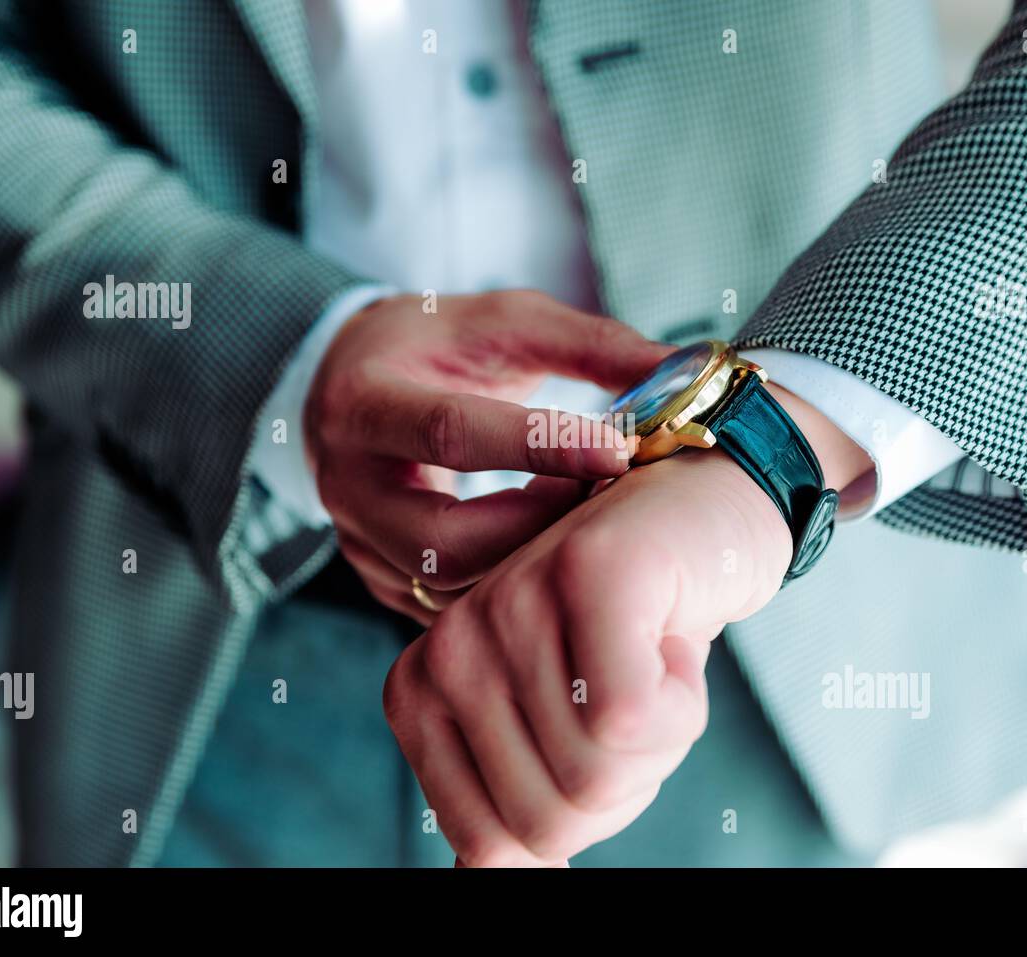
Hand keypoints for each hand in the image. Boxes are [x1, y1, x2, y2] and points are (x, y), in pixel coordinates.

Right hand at [304, 290, 670, 623]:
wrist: (348, 383)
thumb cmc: (436, 347)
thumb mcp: (505, 322)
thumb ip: (588, 343)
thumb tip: (678, 370)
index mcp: (365, 403)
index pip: (451, 434)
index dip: (541, 445)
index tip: (620, 449)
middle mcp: (348, 484)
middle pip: (447, 541)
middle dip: (541, 525)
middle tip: (600, 492)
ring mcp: (360, 544)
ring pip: (452, 588)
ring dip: (532, 560)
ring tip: (579, 512)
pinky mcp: (382, 581)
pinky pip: (453, 608)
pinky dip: (513, 584)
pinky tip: (553, 547)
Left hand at [383, 385, 869, 865]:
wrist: (702, 522)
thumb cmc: (632, 638)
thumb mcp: (556, 732)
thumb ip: (514, 804)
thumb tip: (487, 880)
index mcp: (423, 694)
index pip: (495, 847)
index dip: (579, 815)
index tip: (594, 729)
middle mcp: (450, 646)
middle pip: (554, 819)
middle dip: (628, 780)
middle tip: (635, 687)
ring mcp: (513, 602)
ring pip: (604, 772)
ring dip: (664, 732)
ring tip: (649, 649)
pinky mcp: (590, 572)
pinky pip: (633, 718)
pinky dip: (683, 701)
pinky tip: (671, 632)